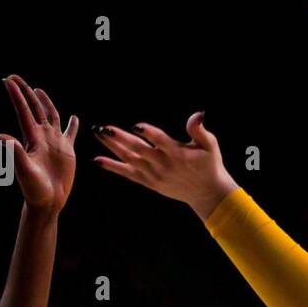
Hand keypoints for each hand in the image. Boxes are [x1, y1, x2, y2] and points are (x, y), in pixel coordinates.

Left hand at [0, 76, 76, 213]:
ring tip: (38, 90)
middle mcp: (42, 137)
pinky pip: (70, 133)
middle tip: (15, 77)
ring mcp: (55, 142)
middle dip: (25, 92)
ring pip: (51, 116)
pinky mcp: (67, 150)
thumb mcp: (24, 170)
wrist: (48, 201)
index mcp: (32, 138)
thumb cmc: (34, 189)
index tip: (7, 80)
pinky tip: (74, 117)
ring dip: (44, 102)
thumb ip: (15, 153)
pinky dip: (72, 125)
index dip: (16, 95)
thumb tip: (0, 137)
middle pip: (34, 108)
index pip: (23, 111)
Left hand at [93, 113, 236, 220]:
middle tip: (104, 128)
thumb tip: (198, 114)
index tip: (135, 125)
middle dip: (120, 138)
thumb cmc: (209, 164)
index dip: (148, 133)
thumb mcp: (210, 145)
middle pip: (138, 150)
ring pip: (129, 160)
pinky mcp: (150, 182)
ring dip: (112, 147)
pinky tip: (97, 159)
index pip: (161, 141)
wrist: (206, 193)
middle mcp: (163, 165)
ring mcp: (155, 175)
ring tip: (98, 133)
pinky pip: (128, 174)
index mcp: (178, 154)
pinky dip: (113, 167)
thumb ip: (199, 130)